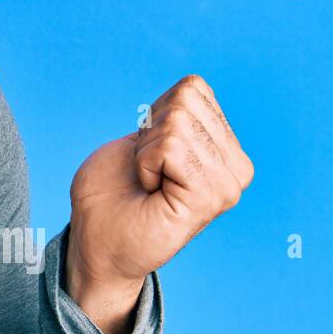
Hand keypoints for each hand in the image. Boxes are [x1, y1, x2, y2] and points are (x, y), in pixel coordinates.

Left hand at [66, 74, 254, 333]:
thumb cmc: (110, 194)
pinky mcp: (210, 198)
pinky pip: (171, 146)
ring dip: (147, 150)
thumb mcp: (141, 137)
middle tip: (146, 171)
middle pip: (187, 100)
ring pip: (178, 122)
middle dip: (150, 131)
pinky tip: (150, 190)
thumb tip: (194, 88)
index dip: (154, 114)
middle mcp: (236, 168)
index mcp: (224, 150)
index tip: (148, 153)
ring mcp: (227, 184)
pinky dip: (146, 162)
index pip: (193, 89)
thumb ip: (171, 111)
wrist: (96, 245)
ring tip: (149, 183)